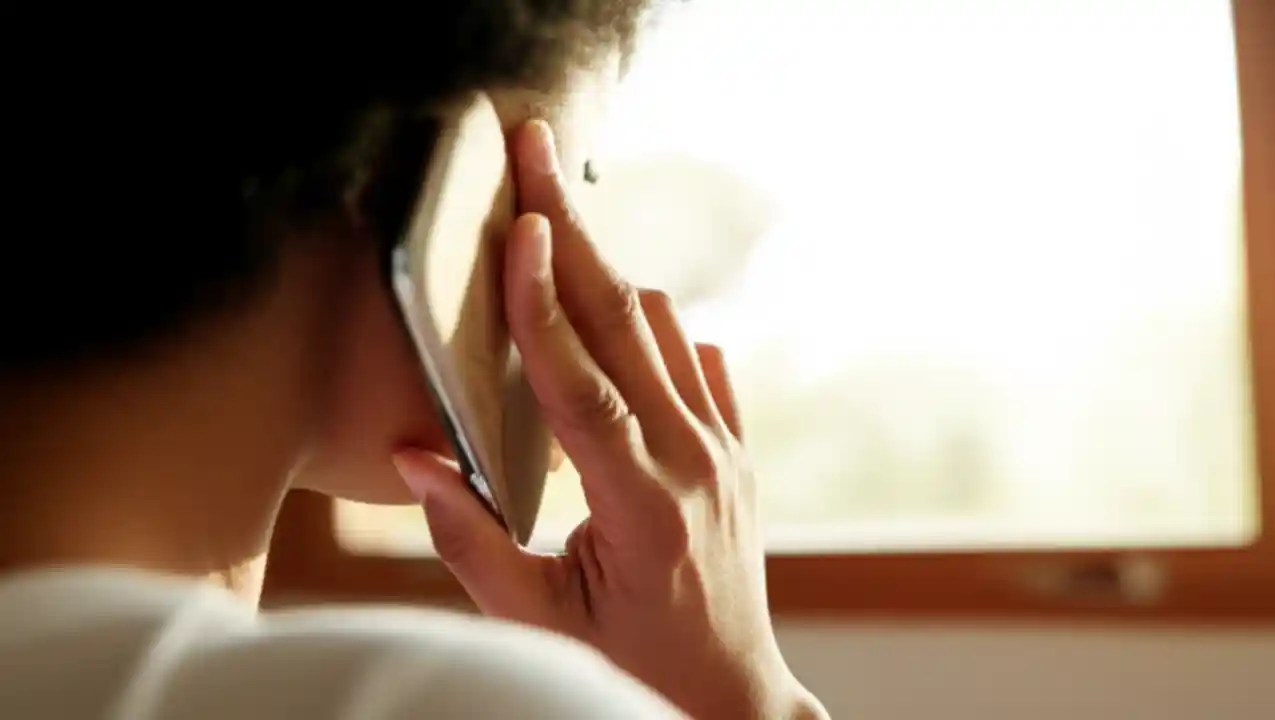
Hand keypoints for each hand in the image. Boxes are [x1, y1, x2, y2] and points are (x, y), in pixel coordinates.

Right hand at [393, 120, 826, 719]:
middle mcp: (694, 458)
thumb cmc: (630, 660)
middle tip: (537, 153)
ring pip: (664, 326)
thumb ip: (471, 540)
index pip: (584, 385)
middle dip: (575, 232)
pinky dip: (650, 327)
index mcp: (641, 503)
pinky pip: (696, 355)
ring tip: (551, 233)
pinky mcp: (736, 445)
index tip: (524, 226)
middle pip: (627, 323)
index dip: (544, 303)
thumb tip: (415, 454)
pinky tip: (612, 331)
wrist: (730, 691)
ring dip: (604, 277)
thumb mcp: (540, 617)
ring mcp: (724, 447)